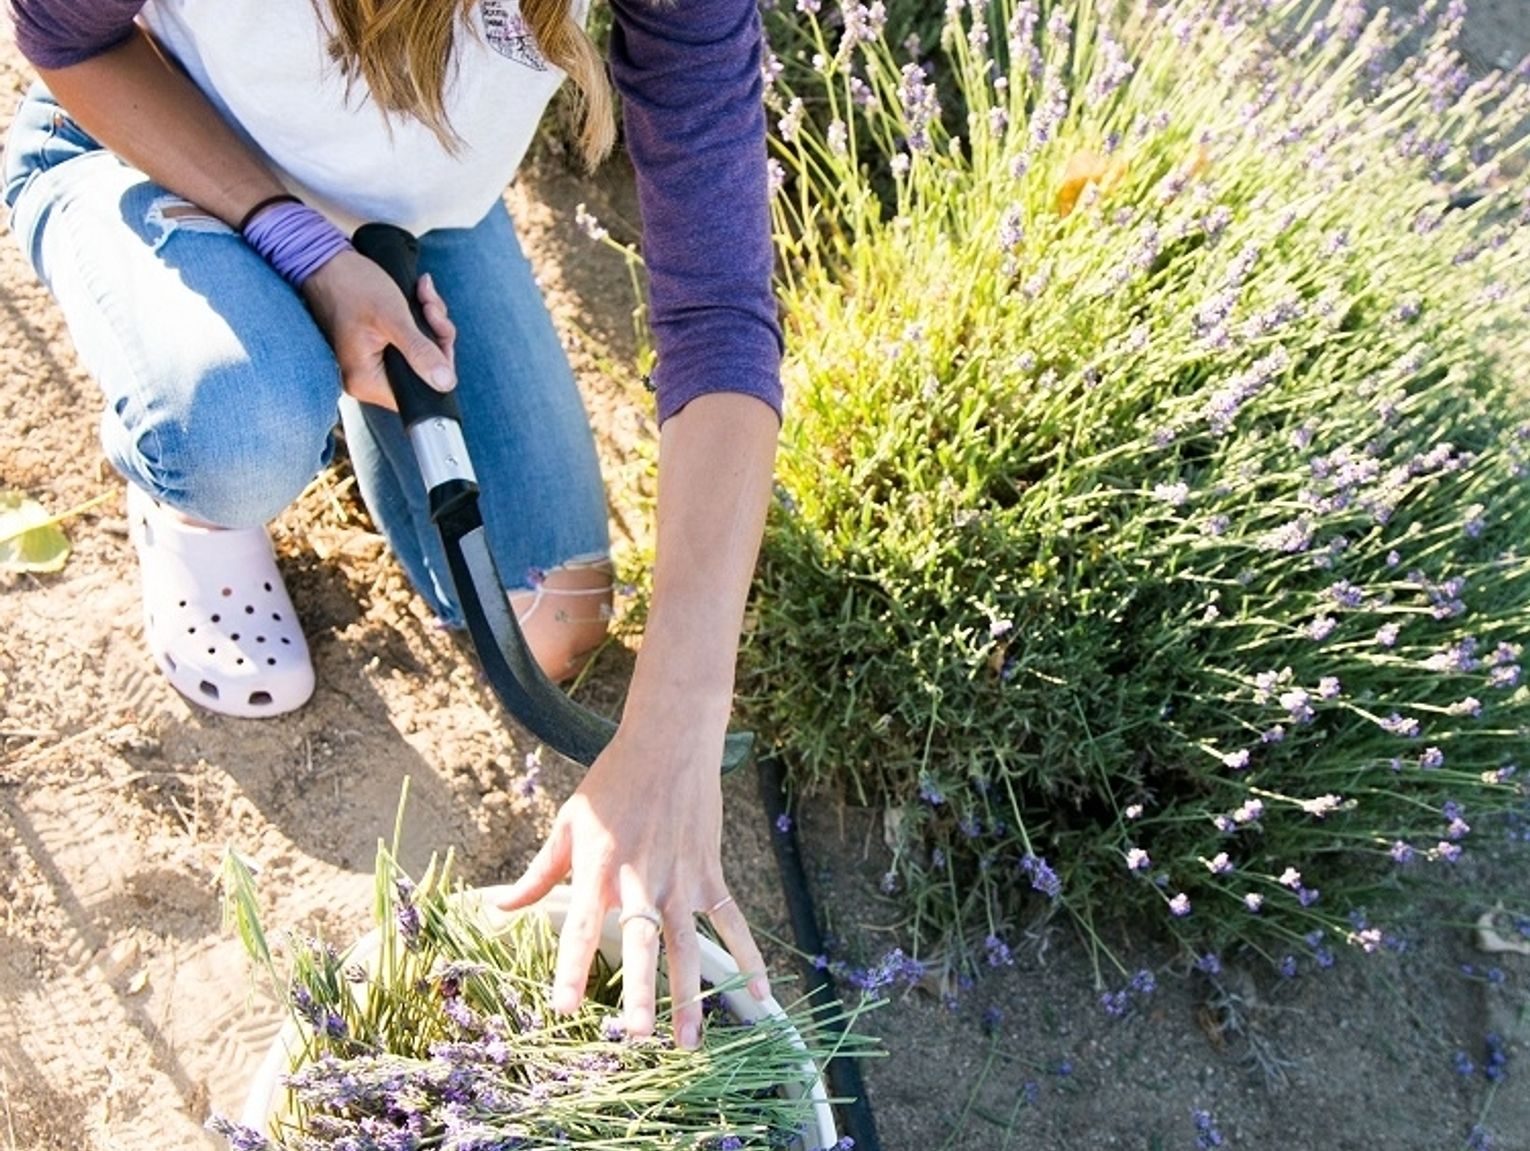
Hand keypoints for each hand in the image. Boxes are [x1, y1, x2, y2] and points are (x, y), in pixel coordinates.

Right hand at [301, 249, 456, 409]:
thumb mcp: (392, 318)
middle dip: (437, 337)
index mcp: (366, 380)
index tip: (439, 335)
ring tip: (423, 294)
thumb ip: (419, 352)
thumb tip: (445, 383)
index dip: (439, 366)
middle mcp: (368, 377)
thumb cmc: (352, 286)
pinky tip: (420, 294)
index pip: (419, 391)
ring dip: (432, 322)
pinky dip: (422, 317)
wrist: (328, 259)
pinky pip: (413, 340)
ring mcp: (373, 361)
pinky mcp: (379, 346)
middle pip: (425, 372)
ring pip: (423, 353)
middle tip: (430, 307)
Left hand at [495, 724, 769, 1048]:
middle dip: (640, 990)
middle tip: (635, 1035)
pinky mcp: (710, 874)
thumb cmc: (612, 782)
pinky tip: (760, 998)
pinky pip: (732, 923)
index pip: (583, 925)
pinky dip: (749, 959)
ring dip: (688, 995)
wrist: (670, 741)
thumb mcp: (568, 823)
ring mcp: (681, 878)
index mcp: (599, 866)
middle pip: (642, 941)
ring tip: (687, 1043)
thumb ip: (537, 874)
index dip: (572, 966)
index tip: (564, 1006)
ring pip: (688, 944)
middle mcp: (642, 878)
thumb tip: (499, 907)